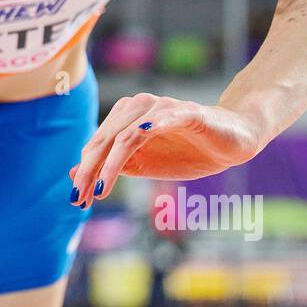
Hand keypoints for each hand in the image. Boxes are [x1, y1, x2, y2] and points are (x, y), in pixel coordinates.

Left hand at [69, 94, 261, 204]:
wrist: (233, 141)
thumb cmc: (188, 152)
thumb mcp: (146, 165)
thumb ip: (112, 166)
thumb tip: (73, 173)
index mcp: (125, 117)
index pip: (97, 144)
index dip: (84, 171)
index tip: (75, 200)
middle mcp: (139, 106)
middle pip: (106, 140)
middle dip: (90, 171)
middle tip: (79, 199)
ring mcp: (161, 108)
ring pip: (126, 135)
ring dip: (110, 164)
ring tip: (100, 190)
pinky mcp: (186, 112)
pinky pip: (162, 119)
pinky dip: (148, 128)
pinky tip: (137, 140)